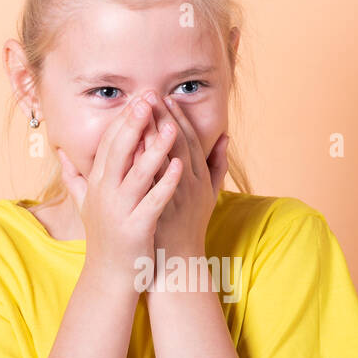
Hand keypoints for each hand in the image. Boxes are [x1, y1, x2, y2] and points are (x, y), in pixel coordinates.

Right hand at [55, 92, 182, 292]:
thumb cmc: (104, 238)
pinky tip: (181, 167)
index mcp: (96, 184)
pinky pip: (153, 201)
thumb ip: (74, 177)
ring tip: (172, 126)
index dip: (124, 120)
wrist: (109, 277)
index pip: (109, 144)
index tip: (138, 99)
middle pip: (119, 151)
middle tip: (150, 98)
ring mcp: (119, 211)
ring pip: (138, 174)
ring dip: (155, 148)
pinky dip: (166, 183)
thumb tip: (60, 154)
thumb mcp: (84, 204)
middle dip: (135, 124)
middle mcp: (104, 194)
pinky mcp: (136, 228)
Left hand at [145, 94, 228, 258]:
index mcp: (201, 179)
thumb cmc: (191, 227)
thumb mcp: (211, 195)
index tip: (167, 98)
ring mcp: (174, 198)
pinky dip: (142, 163)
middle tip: (149, 94)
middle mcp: (190, 186)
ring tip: (139, 112)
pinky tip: (131, 147)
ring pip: (163, 160)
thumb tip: (226, 136)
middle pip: (176, 145)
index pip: (190, 141)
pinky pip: (150, 182)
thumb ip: (218, 165)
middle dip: (163, 118)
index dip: (179, 119)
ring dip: (151, 134)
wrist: (179, 263)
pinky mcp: (158, 210)